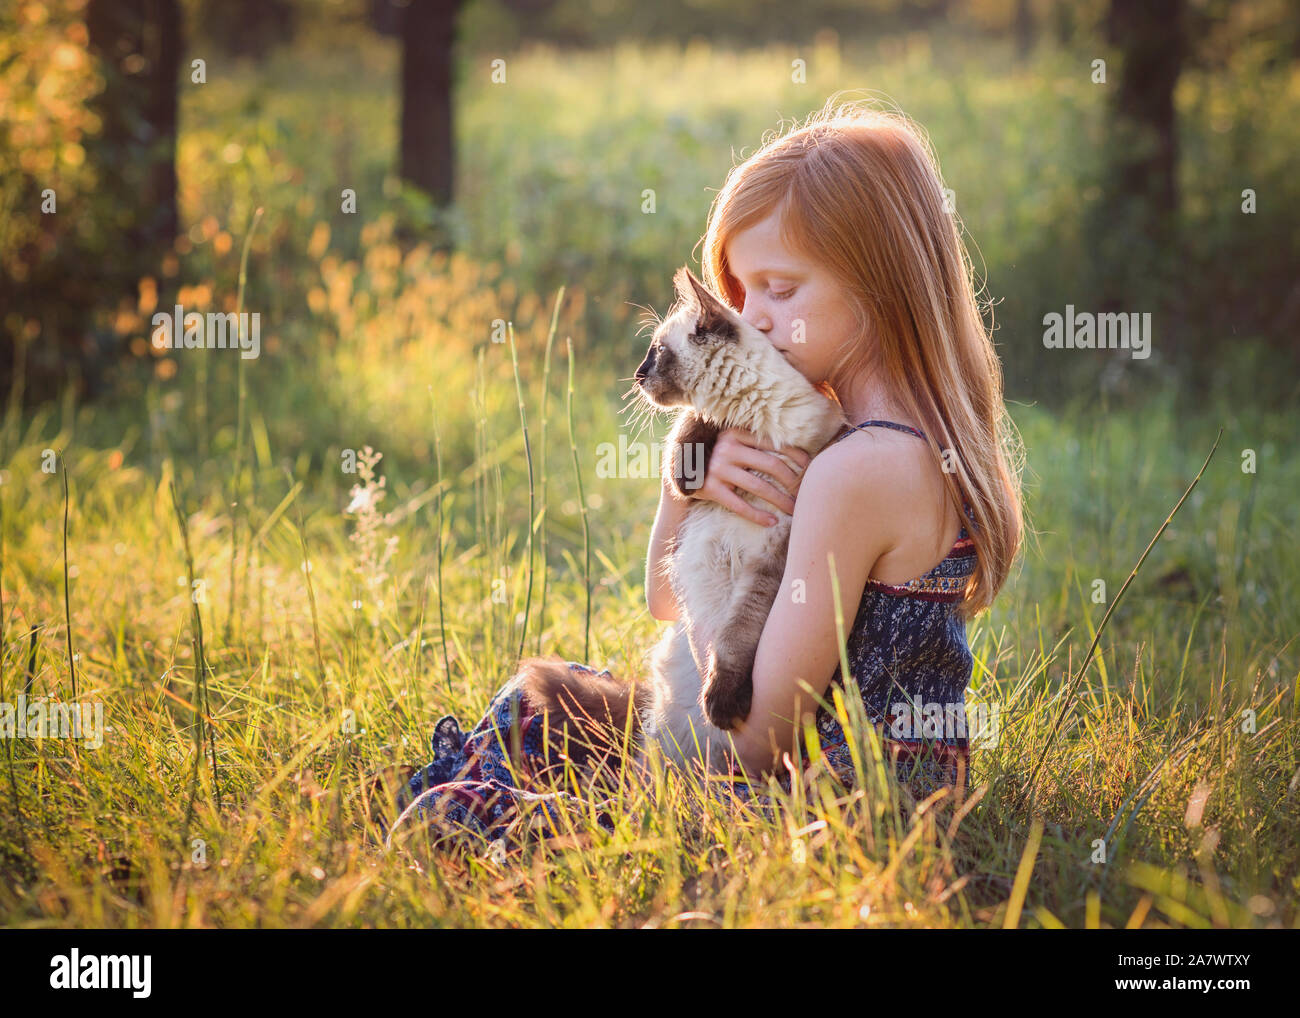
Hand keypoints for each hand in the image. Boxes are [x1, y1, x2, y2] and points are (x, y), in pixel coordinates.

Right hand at [691, 427, 811, 525]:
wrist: (678, 470)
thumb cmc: (715, 456)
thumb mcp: (730, 442)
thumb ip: (752, 441)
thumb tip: (794, 450)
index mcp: (736, 432)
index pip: (774, 443)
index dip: (796, 456)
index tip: (810, 468)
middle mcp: (727, 447)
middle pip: (772, 465)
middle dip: (793, 482)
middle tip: (804, 493)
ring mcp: (717, 468)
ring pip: (759, 487)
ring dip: (781, 500)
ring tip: (794, 510)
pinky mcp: (709, 488)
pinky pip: (739, 505)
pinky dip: (758, 515)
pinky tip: (772, 522)